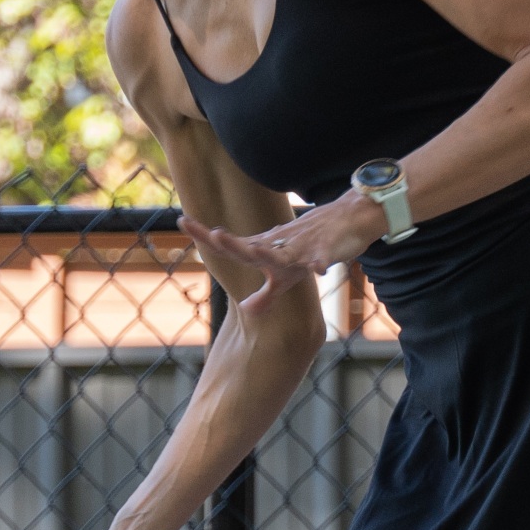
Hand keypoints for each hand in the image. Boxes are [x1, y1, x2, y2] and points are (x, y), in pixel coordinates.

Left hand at [186, 191, 383, 290]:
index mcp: (266, 251)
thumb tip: (246, 309)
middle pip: (251, 247)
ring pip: (284, 252)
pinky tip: (318, 269)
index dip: (207, 236)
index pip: (231, 247)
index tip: (182, 221)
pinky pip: (322, 257)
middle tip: (214, 235)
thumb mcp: (286, 277)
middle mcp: (279, 247)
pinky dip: (319, 262)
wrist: (347, 220)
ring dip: (270, 253)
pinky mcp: (325, 248)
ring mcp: (302, 246)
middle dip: (233, 243)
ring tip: (254, 251)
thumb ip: (266, 294)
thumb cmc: (311, 247)